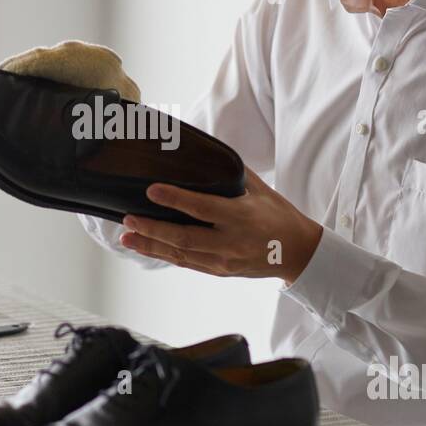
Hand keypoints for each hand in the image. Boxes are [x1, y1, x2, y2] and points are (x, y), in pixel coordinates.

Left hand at [120, 169, 323, 283]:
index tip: (152, 190)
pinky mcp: (220, 272)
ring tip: (126, 237)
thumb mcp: (260, 190)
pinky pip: (187, 264)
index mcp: (242, 217)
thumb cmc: (279, 215)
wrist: (299, 253)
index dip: (176, 200)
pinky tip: (146, 247)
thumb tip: (203, 154)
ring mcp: (224, 261)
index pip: (203, 208)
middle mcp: (231, 242)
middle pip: (185, 238)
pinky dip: (165, 255)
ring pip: (181, 254)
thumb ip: (231, 174)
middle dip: (153, 229)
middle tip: (128, 219)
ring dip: (151, 246)